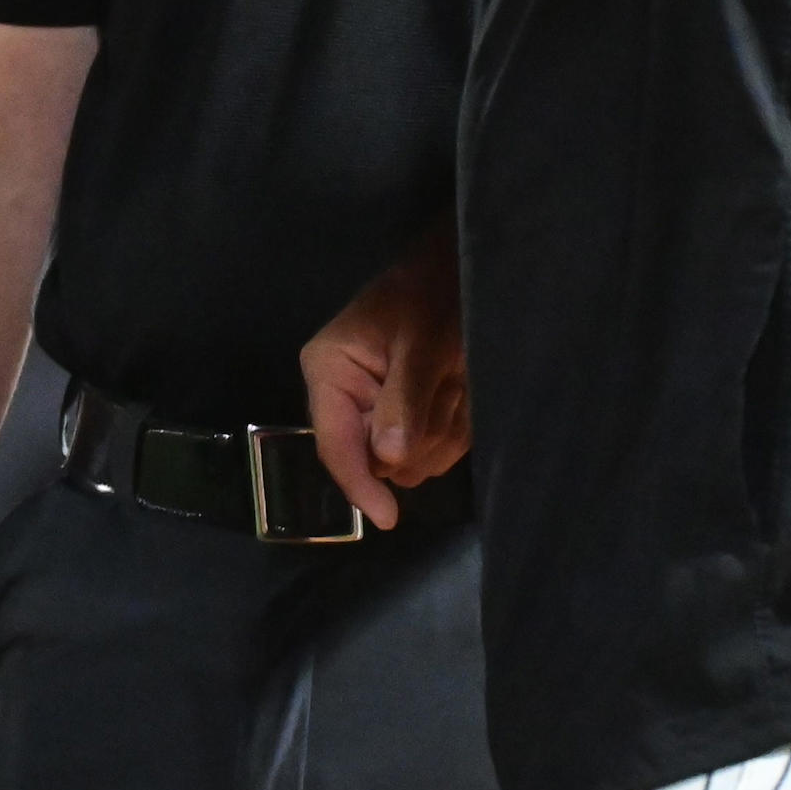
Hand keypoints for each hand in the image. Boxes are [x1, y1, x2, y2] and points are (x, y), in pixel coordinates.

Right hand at [299, 235, 466, 530]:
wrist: (460, 272)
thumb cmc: (434, 295)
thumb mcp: (423, 341)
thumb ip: (405, 396)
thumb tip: (388, 458)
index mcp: (330, 371)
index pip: (335, 444)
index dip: (360, 484)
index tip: (389, 518)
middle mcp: (344, 395)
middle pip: (378, 460)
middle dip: (422, 434)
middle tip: (449, 388)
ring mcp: (374, 409)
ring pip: (411, 459)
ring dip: (444, 426)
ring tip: (455, 380)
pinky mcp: (404, 416)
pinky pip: (433, 447)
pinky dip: (455, 425)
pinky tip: (460, 389)